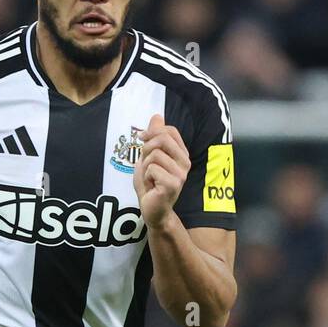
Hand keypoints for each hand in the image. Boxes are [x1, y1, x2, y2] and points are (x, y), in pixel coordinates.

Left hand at [133, 113, 189, 230]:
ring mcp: (181, 174)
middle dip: (146, 149)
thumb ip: (154, 137)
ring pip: (154, 155)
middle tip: (145, 164)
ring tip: (150, 178)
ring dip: (145, 167)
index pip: (170, 131)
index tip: (142, 140)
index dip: (152, 132)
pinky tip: (151, 186)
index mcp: (181, 154)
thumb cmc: (151, 185)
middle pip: (162, 139)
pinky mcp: (173, 184)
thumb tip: (157, 116)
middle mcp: (185, 162)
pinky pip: (152, 169)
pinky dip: (145, 177)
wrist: (152, 210)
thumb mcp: (149, 157)